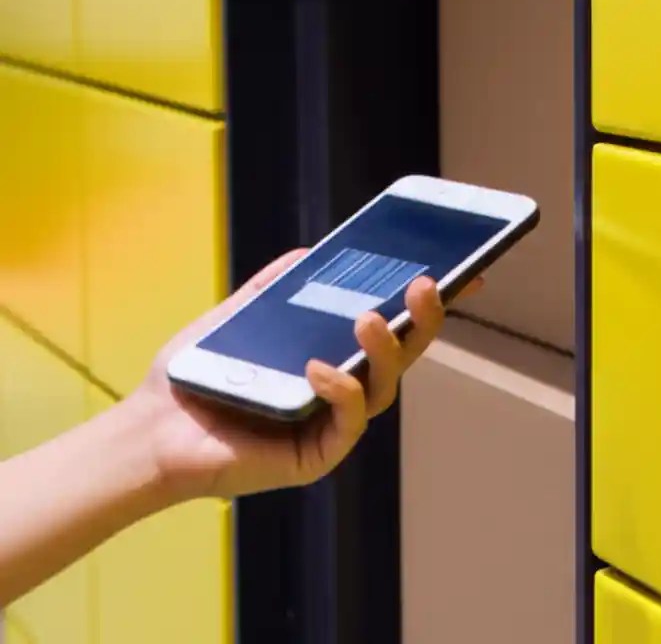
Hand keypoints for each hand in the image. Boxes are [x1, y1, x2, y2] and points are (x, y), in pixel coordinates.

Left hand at [120, 249, 481, 500]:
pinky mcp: (317, 455)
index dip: (429, 303)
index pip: (392, 326)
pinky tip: (320, 368)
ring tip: (368, 319)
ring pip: (384, 386)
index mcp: (334, 358)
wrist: (149, 429)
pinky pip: (348, 422)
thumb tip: (310, 254)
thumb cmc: (192, 376)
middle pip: (402, 354)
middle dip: (423, 319)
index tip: (464, 271)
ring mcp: (333, 425)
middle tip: (428, 283)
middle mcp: (343, 391)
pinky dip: (342, 391)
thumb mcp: (235, 317)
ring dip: (385, 350)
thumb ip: (273, 288)